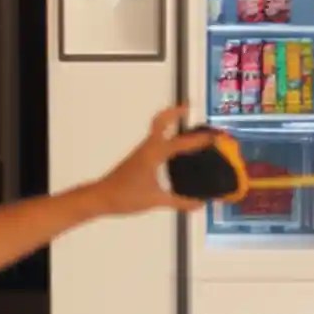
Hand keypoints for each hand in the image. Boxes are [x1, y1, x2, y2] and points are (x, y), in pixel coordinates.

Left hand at [84, 106, 215, 215]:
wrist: (101, 197)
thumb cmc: (126, 197)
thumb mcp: (155, 200)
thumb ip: (179, 202)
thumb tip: (199, 204)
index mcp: (154, 154)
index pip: (180, 143)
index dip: (198, 140)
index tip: (213, 136)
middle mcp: (148, 148)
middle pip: (161, 121)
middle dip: (175, 112)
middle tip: (190, 108)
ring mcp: (142, 151)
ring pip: (157, 128)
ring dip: (171, 122)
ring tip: (186, 124)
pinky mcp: (139, 157)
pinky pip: (156, 139)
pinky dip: (167, 136)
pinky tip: (174, 148)